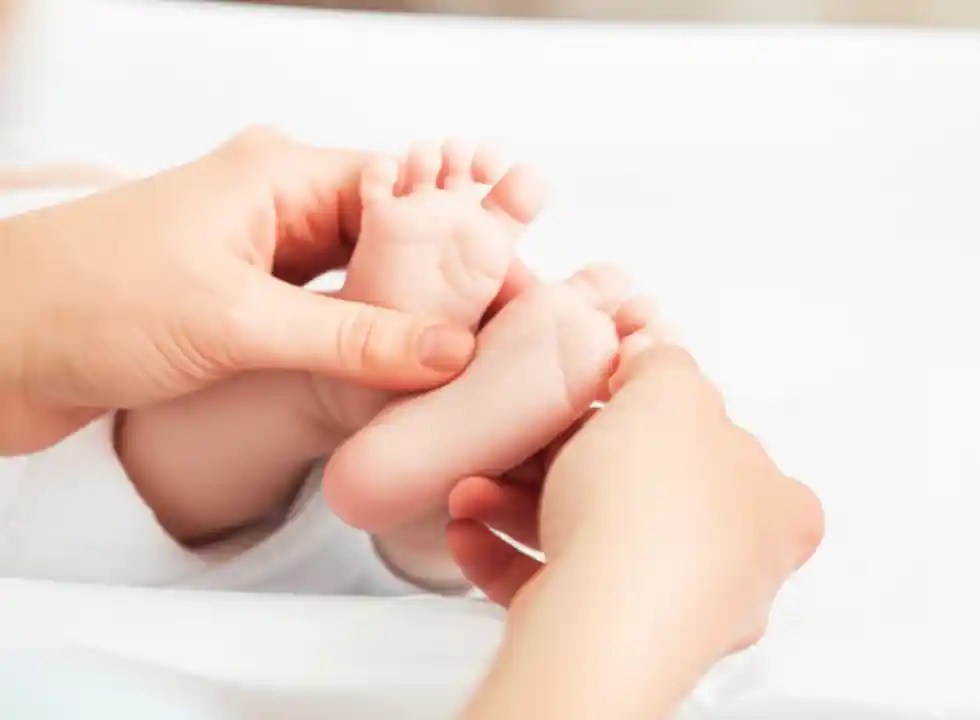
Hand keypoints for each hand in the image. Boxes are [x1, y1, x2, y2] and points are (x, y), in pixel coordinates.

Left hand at [0, 128, 474, 453]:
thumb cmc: (85, 303)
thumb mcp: (236, 322)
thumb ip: (351, 339)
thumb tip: (449, 350)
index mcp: (277, 175)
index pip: (406, 190)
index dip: (472, 232)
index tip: (522, 281)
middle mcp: (275, 206)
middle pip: (394, 233)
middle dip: (452, 276)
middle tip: (511, 326)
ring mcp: (259, 255)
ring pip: (363, 276)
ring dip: (409, 312)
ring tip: (471, 350)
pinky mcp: (242, 303)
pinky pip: (328, 313)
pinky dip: (364, 338)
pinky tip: (400, 368)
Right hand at [449, 343, 823, 711]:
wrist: (605, 624)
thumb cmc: (655, 509)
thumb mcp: (670, 388)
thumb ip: (663, 363)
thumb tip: (650, 358)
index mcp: (776, 506)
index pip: (724, 442)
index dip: (657, 410)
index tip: (602, 394)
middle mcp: (737, 565)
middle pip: (645, 490)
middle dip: (567, 457)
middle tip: (525, 438)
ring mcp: (676, 609)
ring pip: (593, 537)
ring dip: (523, 502)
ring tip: (477, 485)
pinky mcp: (615, 642)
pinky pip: (558, 587)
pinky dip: (511, 554)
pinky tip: (471, 528)